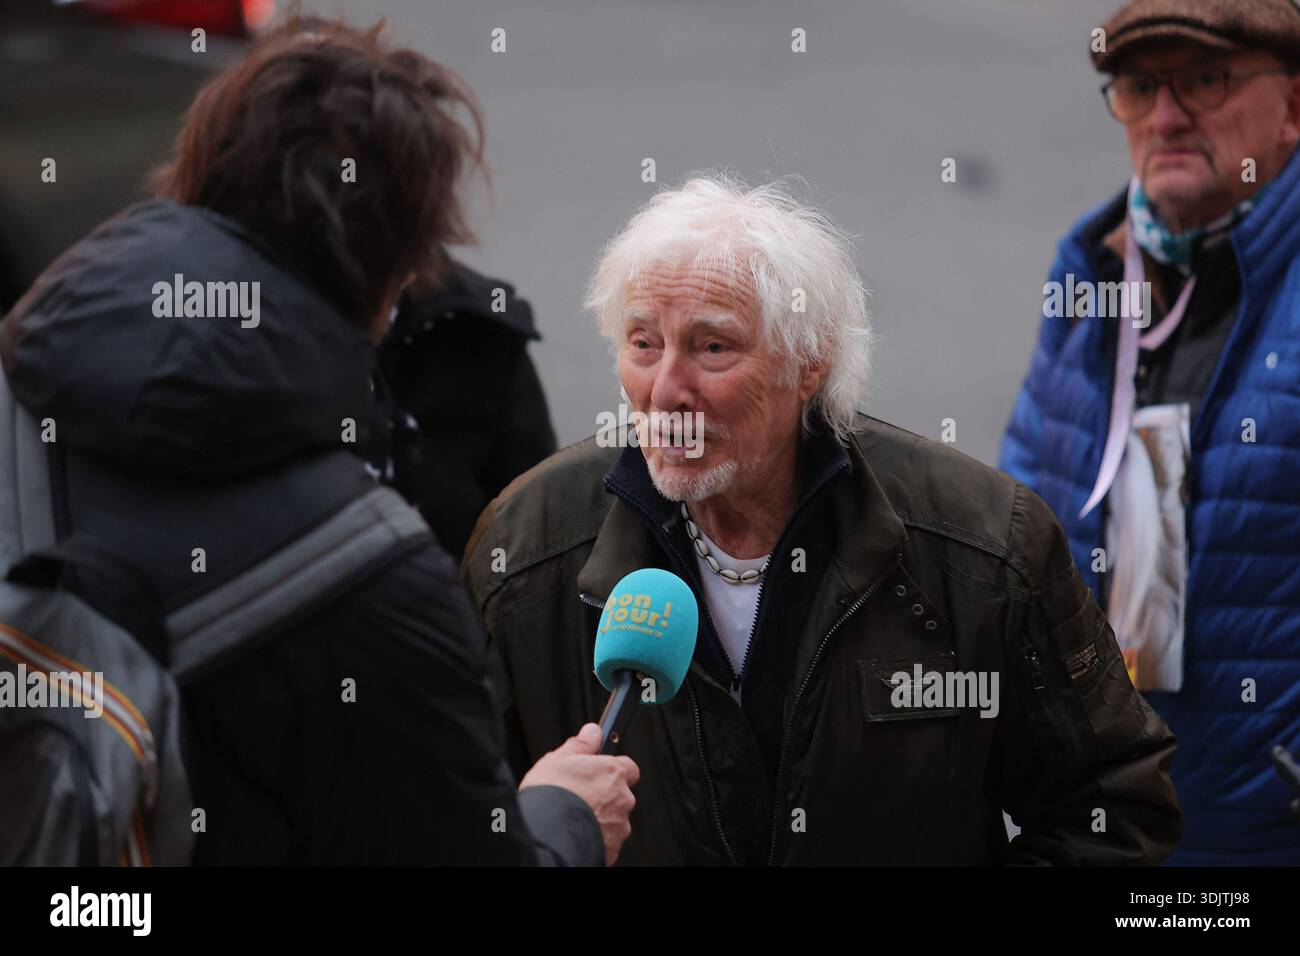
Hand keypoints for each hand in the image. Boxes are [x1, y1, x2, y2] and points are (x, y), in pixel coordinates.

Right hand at [520, 723, 639, 864]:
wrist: (548, 833)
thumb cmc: (551, 794)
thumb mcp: (559, 759)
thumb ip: (581, 744)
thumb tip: (593, 731)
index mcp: (613, 773)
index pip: (628, 767)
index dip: (613, 769)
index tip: (599, 771)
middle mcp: (622, 799)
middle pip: (620, 794)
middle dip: (604, 796)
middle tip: (580, 796)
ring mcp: (619, 825)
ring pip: (615, 819)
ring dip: (601, 817)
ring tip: (575, 816)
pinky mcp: (612, 849)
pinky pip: (608, 841)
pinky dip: (596, 837)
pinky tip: (577, 832)